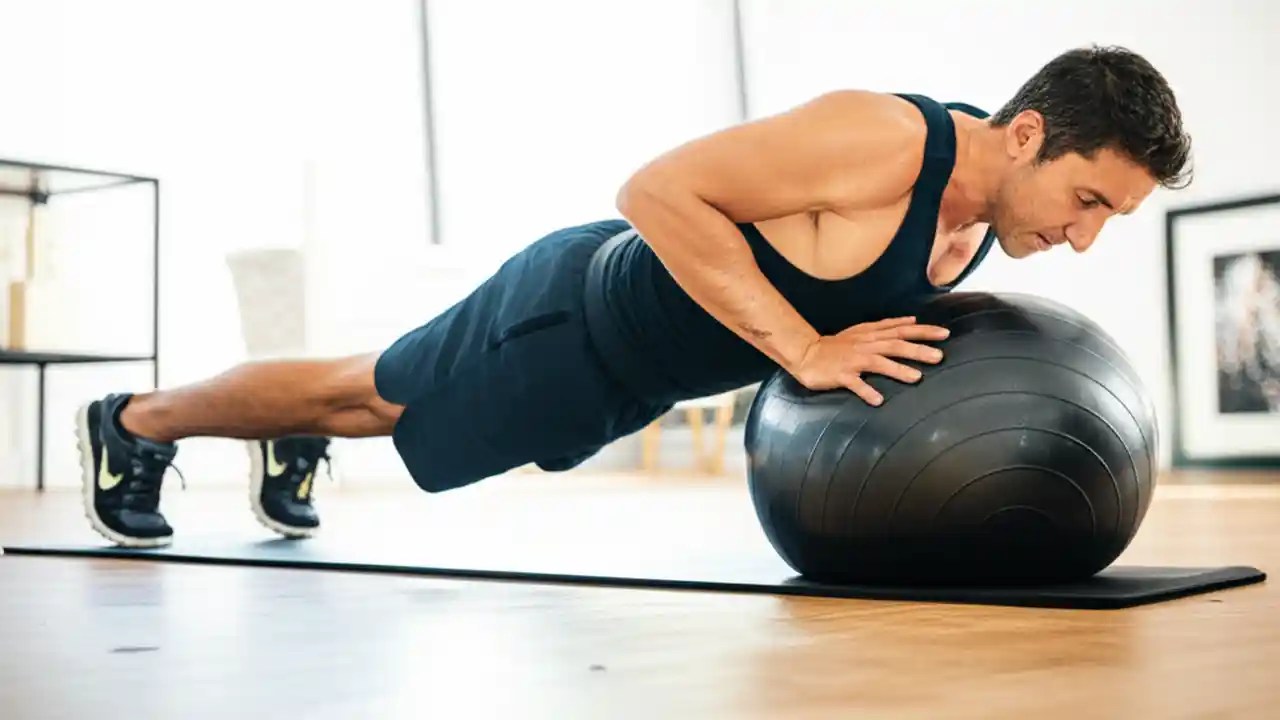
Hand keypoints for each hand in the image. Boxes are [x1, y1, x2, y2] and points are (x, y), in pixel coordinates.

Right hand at [791, 316, 948, 405]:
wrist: (806, 353)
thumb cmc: (837, 345)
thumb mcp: (862, 330)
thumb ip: (887, 326)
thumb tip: (912, 320)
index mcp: (872, 335)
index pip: (902, 330)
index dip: (923, 331)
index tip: (944, 334)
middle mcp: (865, 345)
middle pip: (895, 345)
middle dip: (917, 350)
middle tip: (939, 357)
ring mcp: (853, 360)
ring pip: (878, 363)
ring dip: (898, 369)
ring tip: (916, 377)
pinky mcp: (841, 375)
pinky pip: (855, 384)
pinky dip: (866, 391)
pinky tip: (878, 400)